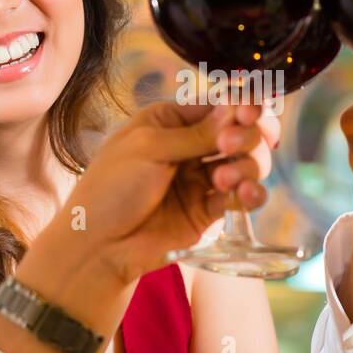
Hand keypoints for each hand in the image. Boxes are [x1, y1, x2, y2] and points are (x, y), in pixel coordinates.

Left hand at [52, 100, 269, 284]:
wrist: (99, 246)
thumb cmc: (112, 187)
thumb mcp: (149, 149)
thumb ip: (197, 133)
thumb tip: (238, 106)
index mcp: (171, 122)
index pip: (218, 107)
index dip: (241, 108)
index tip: (253, 113)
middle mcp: (190, 147)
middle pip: (240, 133)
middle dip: (245, 137)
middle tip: (230, 145)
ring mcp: (201, 180)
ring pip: (246, 164)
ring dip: (246, 167)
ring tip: (224, 181)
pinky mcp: (209, 211)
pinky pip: (242, 197)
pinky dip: (251, 193)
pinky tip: (246, 195)